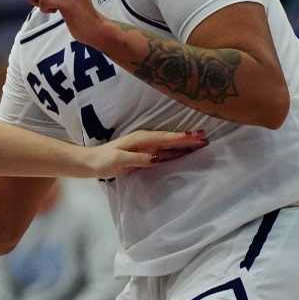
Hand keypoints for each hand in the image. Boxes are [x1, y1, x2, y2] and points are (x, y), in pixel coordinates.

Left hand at [83, 130, 206, 178]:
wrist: (92, 163)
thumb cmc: (103, 160)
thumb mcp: (118, 160)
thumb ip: (138, 159)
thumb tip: (157, 158)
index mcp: (142, 139)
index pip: (166, 138)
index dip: (182, 138)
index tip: (197, 136)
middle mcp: (147, 141)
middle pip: (171, 140)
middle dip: (188, 139)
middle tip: (206, 138)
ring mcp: (147, 149)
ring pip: (170, 147)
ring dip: (185, 146)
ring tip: (202, 145)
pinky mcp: (146, 157)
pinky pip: (165, 154)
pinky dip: (176, 154)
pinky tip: (185, 155)